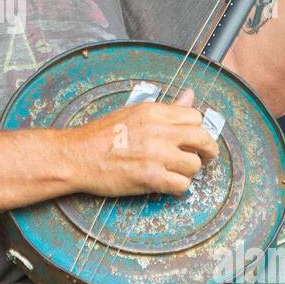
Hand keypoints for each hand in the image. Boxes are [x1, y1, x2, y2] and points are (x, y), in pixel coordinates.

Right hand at [64, 88, 217, 197]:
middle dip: (207, 151)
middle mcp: (160, 131)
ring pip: (194, 165)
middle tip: (203, 158)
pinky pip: (182, 185)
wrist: (77, 156)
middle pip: (202, 139)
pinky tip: (167, 184)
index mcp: (155, 112)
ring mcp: (157, 155)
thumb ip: (166, 108)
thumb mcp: (134, 112)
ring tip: (175, 172)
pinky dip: (177, 188)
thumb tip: (189, 96)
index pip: (195, 116)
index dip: (198, 129)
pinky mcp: (151, 178)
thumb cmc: (100, 136)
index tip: (195, 138)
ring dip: (188, 171)